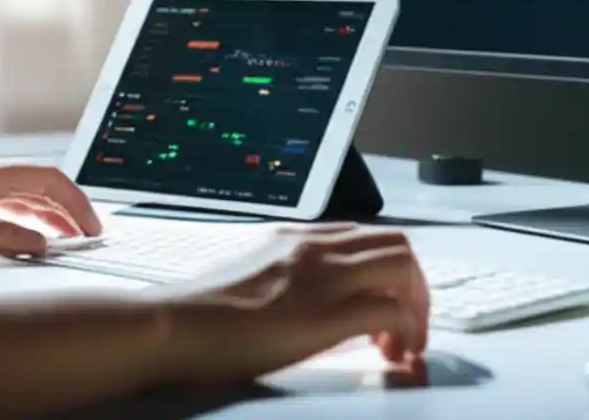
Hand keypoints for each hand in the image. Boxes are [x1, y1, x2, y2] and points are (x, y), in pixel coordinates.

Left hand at [0, 159, 102, 261]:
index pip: (49, 179)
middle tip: (91, 236)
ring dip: (57, 217)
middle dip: (73, 208)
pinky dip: (36, 223)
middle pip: (46, 187)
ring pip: (33, 199)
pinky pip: (16, 210)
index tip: (91, 227)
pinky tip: (40, 240)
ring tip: (74, 239)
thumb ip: (0, 235)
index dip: (76, 201)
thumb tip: (43, 242)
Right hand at [156, 224, 429, 381]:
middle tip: (407, 323)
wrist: (171, 325)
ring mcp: (323, 277)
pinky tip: (394, 354)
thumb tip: (305, 300)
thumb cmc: (197, 313)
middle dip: (414, 283)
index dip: (386, 269)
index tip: (384, 300)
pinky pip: (391, 311)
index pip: (365, 234)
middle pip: (396, 243)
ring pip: (404, 267)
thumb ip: (284, 276)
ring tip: (403, 342)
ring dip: (417, 305)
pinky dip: (406, 332)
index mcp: (296, 237)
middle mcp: (316, 247)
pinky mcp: (326, 314)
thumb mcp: (248, 273)